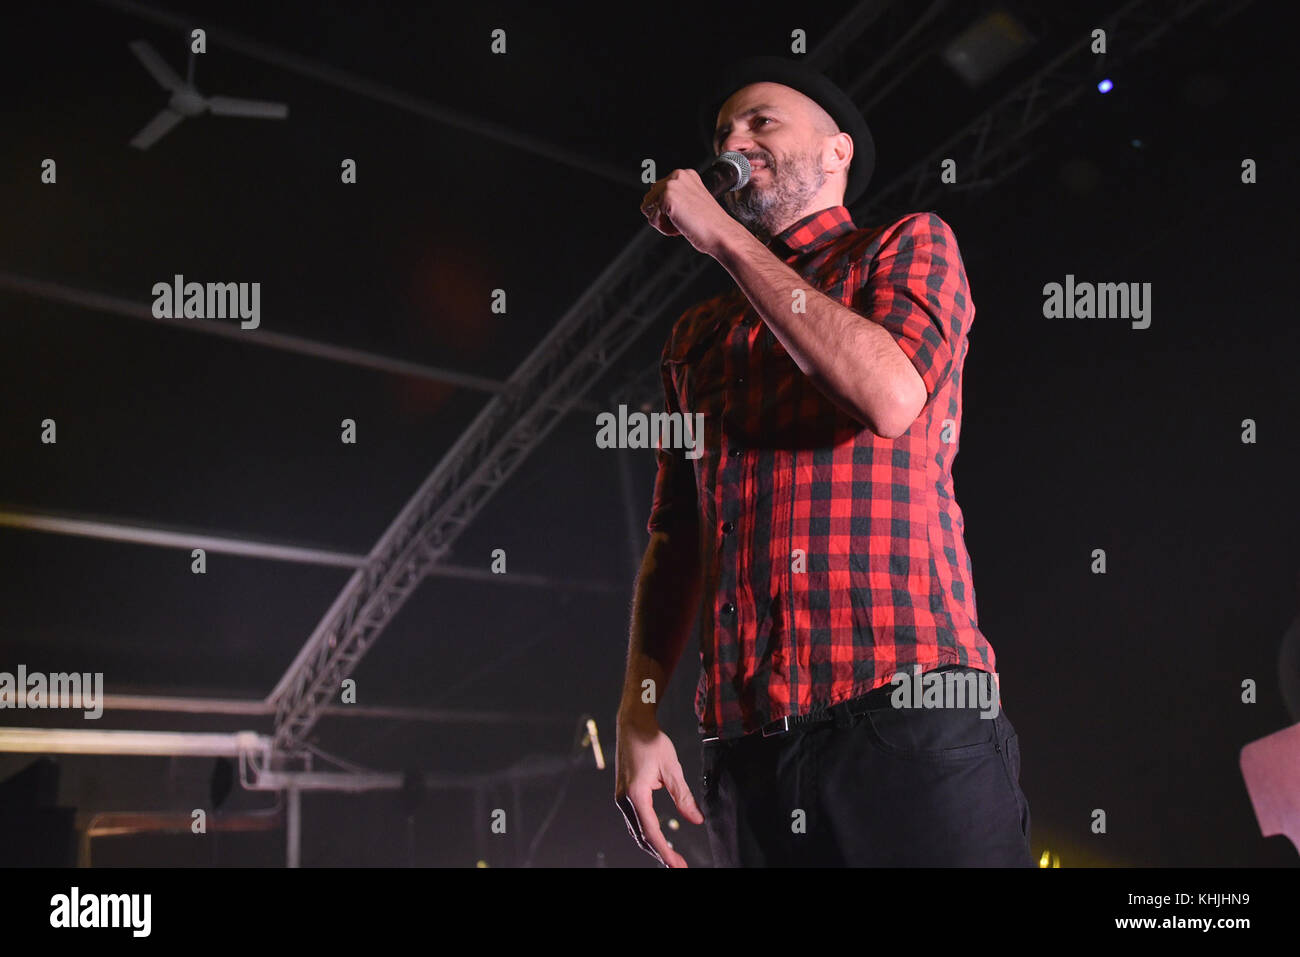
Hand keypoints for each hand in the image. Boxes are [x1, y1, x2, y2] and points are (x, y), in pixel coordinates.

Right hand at [614, 714, 704, 867]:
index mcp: (636, 795)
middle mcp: (624, 800)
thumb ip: (684, 797)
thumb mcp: (672, 769)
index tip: (678, 866)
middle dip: (660, 855)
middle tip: (679, 867)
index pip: (651, 832)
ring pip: (636, 831)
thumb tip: (697, 820)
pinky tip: (658, 841)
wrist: (632, 724)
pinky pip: (634, 821)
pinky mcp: (623, 794)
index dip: (666, 853)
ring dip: (652, 846)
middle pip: (641, 836)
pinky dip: (646, 834)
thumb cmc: (652, 742)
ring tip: (671, 859)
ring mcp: (621, 798)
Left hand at [640, 168, 736, 257]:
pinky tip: (679, 227)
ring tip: (681, 224)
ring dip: (662, 221)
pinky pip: (651, 219)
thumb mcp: (692, 201)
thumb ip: (675, 196)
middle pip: (650, 199)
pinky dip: (663, 228)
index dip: (667, 209)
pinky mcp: (667, 198)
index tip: (686, 214)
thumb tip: (649, 201)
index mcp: (685, 175)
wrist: (721, 233)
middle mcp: (677, 175)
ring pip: (648, 208)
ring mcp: (671, 185)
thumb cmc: (709, 224)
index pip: (658, 191)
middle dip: (662, 214)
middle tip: (683, 220)